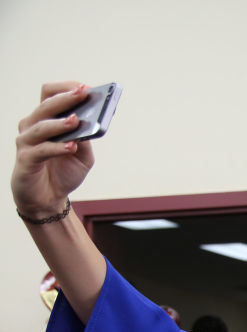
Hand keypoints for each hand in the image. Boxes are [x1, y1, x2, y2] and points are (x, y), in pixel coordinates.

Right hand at [12, 82, 94, 217]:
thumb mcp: (82, 156)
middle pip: (45, 105)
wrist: (48, 199)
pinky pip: (41, 150)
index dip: (66, 88)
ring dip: (60, 122)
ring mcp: (27, 142)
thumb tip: (91, 125)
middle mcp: (33, 127)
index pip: (50, 95)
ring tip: (76, 120)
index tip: (85, 87)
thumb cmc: (63, 173)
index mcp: (46, 120)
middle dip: (66, 98)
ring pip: (41, 126)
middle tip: (83, 93)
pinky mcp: (26, 160)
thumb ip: (86, 139)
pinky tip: (70, 146)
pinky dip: (57, 147)